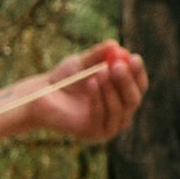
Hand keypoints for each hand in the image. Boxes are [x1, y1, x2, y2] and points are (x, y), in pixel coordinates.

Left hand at [0, 42, 146, 148]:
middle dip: (127, 81)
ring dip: (111, 89)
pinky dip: (98, 98)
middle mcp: (120, 113)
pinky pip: (102, 116)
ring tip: (100, 71)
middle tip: (119, 65)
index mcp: (122, 96)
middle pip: (134, 100)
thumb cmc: (65, 78)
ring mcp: (108, 126)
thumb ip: (98, 55)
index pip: (139, 86)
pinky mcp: (94, 133)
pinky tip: (91, 83)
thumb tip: (114, 45)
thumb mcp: (82, 62)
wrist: (40, 95)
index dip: (138, 73)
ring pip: (120, 109)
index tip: (134, 58)